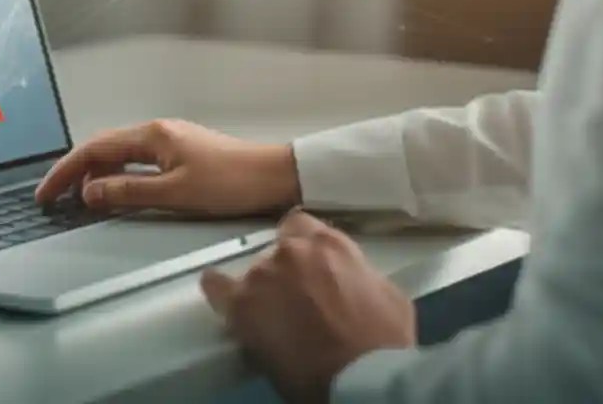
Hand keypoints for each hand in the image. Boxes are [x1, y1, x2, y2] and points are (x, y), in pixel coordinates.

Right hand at [33, 119, 300, 215]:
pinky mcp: (180, 150)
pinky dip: (116, 172)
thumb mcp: (174, 194)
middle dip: (74, 171)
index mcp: (150, 135)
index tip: (45, 196)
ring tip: (80, 198)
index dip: (64, 173)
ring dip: (95, 172)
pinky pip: (135, 158)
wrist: (275, 175)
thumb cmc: (228, 184)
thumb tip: (88, 193)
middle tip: (54, 198)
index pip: (93, 150)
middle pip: (101, 146)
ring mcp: (169, 138)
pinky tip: (117, 190)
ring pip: (118, 152)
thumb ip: (128, 192)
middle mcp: (155, 130)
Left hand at [200, 209, 415, 403]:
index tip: (306, 266)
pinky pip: (216, 286)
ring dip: (262, 290)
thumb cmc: (384, 340)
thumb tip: (346, 276)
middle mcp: (290, 250)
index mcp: (328, 244)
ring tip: (272, 319)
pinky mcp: (240, 304)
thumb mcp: (386, 293)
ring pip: (253, 273)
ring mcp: (262, 275)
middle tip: (294, 300)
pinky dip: (219, 291)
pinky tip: (224, 300)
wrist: (360, 376)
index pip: (301, 226)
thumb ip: (357, 272)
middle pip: (276, 251)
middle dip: (284, 272)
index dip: (302, 246)